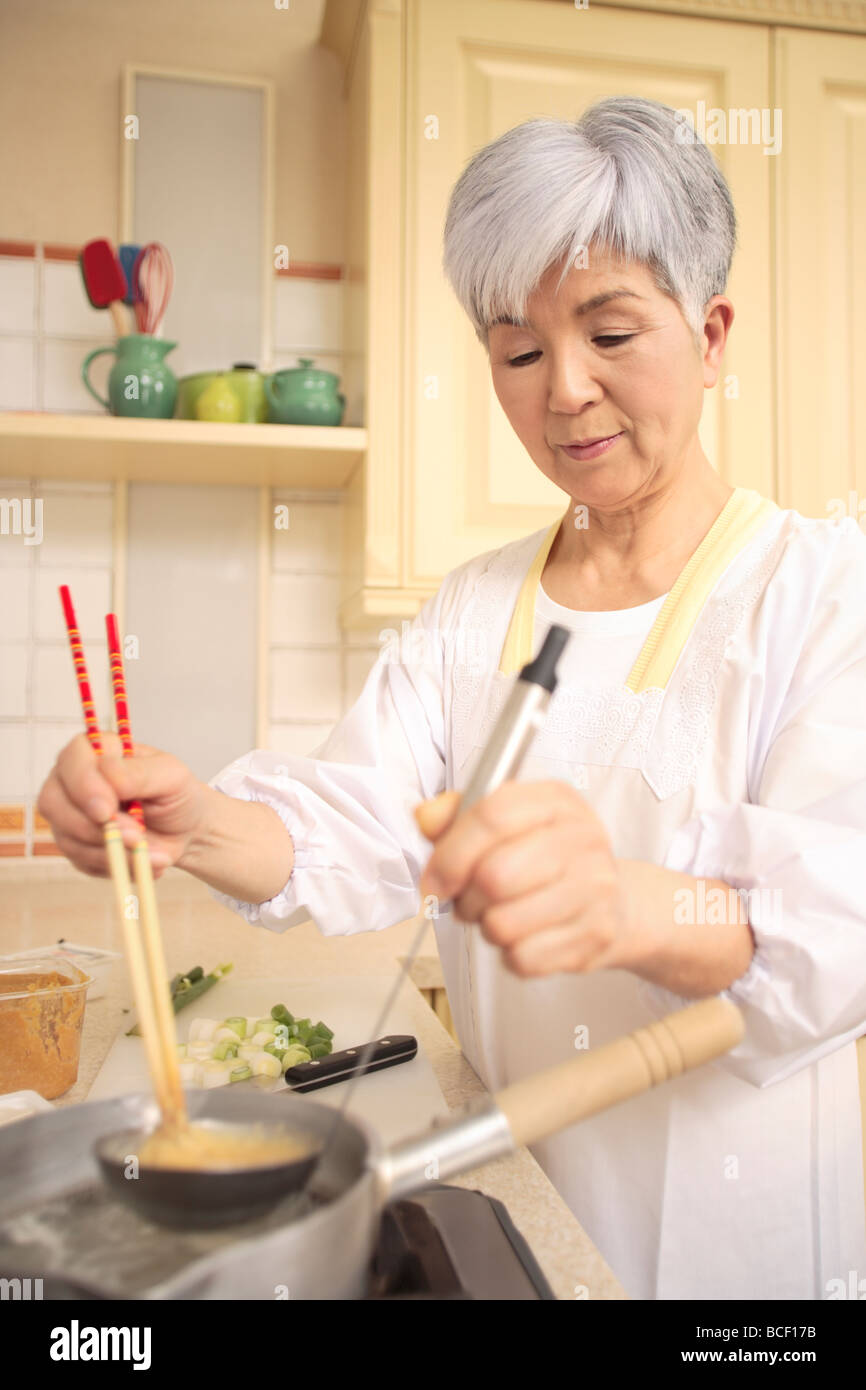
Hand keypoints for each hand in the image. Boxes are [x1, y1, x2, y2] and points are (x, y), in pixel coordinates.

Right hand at [37, 732, 207, 879]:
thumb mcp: (171, 777)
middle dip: (93, 827)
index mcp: (96, 751)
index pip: (72, 760)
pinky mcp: (75, 845)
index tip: (107, 810)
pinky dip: (113, 865)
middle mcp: (73, 780)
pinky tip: (140, 859)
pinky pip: (81, 860)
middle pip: (53, 801)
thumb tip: (106, 774)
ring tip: (146, 849)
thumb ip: (139, 773)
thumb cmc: (176, 794)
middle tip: (133, 837)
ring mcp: (69, 814)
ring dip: (109, 849)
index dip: (84, 786)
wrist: (185, 830)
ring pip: (67, 835)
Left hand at [414, 779, 640, 978]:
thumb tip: (426, 818)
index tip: (433, 881)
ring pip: (503, 923)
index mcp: (555, 800)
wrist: (613, 900)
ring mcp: (596, 886)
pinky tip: (527, 935)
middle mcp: (583, 837)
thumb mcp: (506, 824)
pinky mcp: (598, 934)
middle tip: (471, 900)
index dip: (450, 854)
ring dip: (487, 927)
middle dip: (466, 898)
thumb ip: (456, 817)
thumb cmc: (545, 859)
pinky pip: (524, 958)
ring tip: (501, 915)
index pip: (492, 816)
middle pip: (494, 876)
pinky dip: (512, 954)